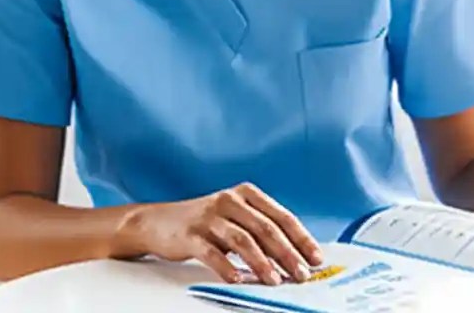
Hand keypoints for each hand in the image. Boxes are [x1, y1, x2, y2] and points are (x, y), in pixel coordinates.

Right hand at [117, 182, 322, 284]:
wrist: (158, 222)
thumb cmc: (205, 224)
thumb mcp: (235, 218)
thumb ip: (261, 231)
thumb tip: (295, 257)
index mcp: (246, 194)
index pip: (282, 216)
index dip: (301, 239)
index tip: (316, 258)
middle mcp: (229, 200)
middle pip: (266, 229)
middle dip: (287, 254)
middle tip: (301, 273)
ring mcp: (209, 216)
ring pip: (242, 240)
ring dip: (262, 263)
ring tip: (275, 280)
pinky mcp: (190, 234)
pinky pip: (212, 252)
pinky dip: (227, 267)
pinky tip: (238, 279)